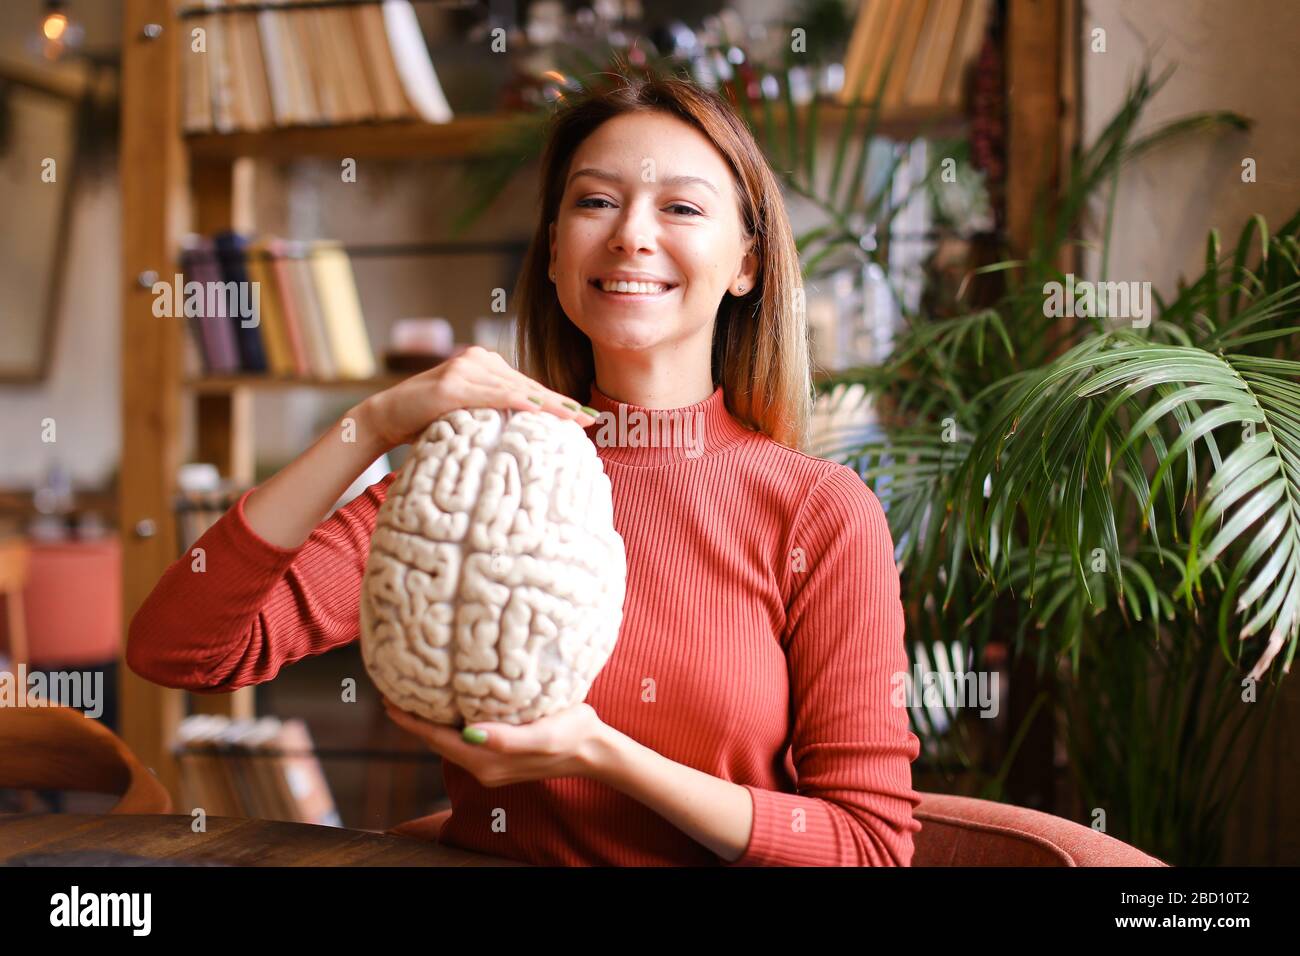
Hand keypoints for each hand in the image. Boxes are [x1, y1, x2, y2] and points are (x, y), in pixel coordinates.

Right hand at [358, 346, 597, 449]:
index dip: (556, 402)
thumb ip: (491, 416)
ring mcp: (465, 369)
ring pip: (518, 389)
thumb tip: (522, 438)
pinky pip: (494, 395)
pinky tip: (542, 411)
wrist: (384, 418)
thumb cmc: (426, 423)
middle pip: (529, 386)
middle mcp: (478, 360)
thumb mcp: (465, 417)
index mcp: (485, 366)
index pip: (528, 386)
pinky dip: (520, 403)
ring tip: (575, 419)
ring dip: (549, 405)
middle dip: (561, 404)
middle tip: (591, 420)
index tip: (583, 417)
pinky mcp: (453, 385)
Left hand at [381, 698, 610, 786]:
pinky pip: (463, 741)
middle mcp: (483, 766)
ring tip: (416, 695)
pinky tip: (449, 706)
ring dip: (431, 721)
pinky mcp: (500, 757)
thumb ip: (506, 738)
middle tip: (395, 691)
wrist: (593, 750)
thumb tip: (469, 732)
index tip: (389, 700)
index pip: (436, 740)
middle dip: (415, 719)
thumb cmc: (572, 734)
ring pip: (449, 742)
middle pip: (437, 741)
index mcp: (487, 760)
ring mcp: (491, 764)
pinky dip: (449, 724)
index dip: (411, 721)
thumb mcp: (542, 734)